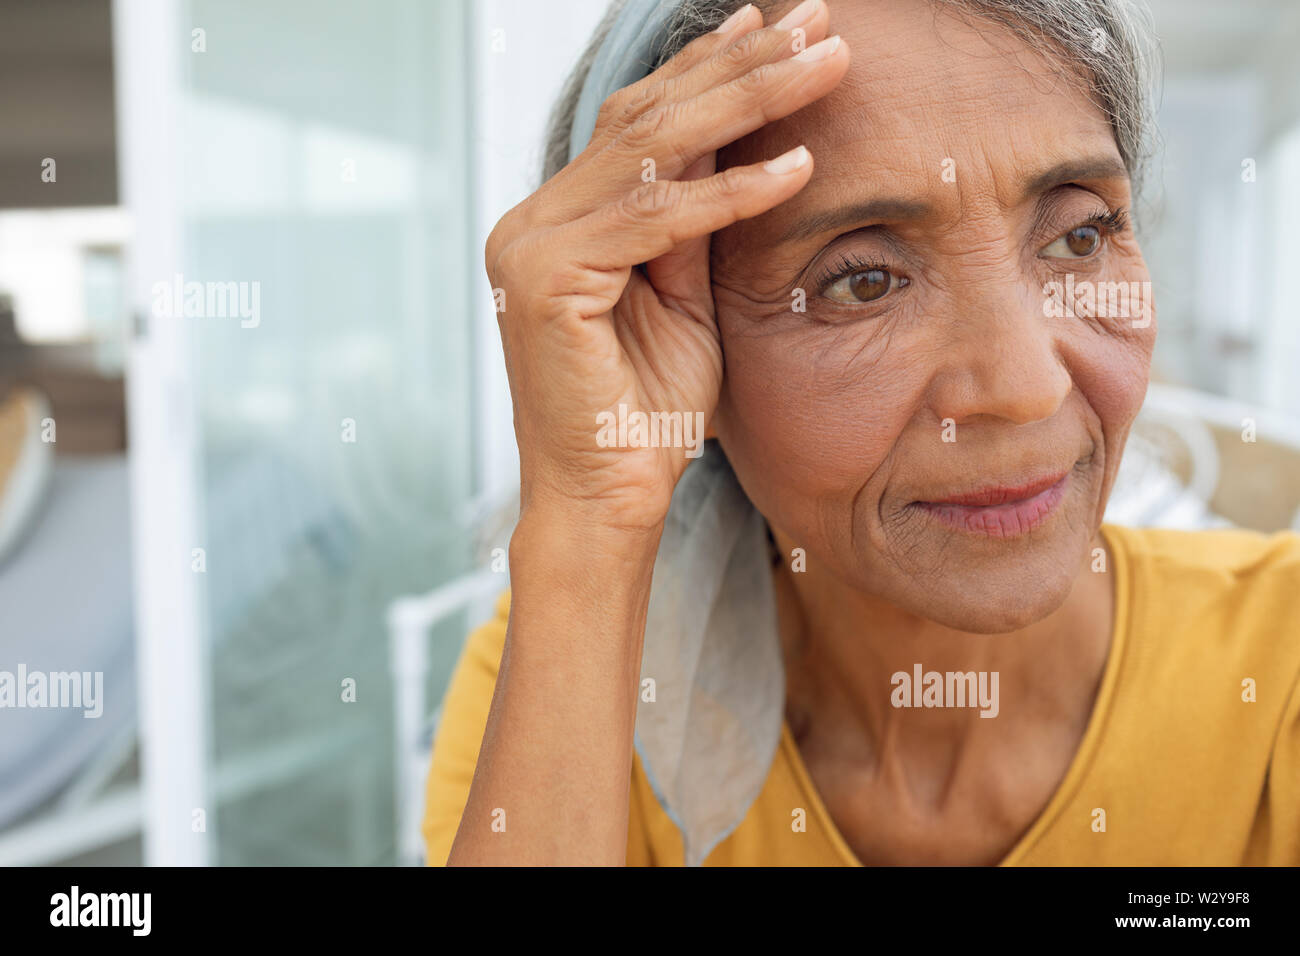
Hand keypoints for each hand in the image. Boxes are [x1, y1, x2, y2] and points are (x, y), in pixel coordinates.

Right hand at [486, 1, 848, 532]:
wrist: (608, 498)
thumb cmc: (648, 411)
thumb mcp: (684, 296)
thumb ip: (694, 221)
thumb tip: (737, 138)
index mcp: (561, 220)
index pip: (640, 123)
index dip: (711, 68)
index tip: (777, 24)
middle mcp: (535, 219)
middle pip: (647, 118)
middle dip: (742, 65)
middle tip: (819, 20)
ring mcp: (530, 244)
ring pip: (651, 149)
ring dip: (747, 101)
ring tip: (823, 63)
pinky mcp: (544, 278)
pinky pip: (654, 217)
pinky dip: (729, 193)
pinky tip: (798, 166)